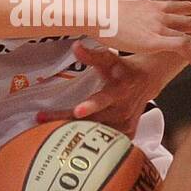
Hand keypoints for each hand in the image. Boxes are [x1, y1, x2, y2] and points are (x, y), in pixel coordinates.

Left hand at [36, 43, 151, 137]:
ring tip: (50, 129)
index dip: (91, 106)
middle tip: (43, 119)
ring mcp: (125, 126)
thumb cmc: (124, 69)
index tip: (77, 111)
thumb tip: (76, 46)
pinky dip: (87, 141)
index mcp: (119, 91)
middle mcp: (123, 111)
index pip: (103, 99)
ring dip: (73, 131)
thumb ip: (93, 55)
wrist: (147, 81)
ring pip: (95, 134)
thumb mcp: (110, 60)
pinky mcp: (126, 135)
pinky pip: (103, 143)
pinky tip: (69, 139)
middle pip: (91, 120)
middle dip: (66, 120)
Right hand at [104, 0, 190, 59]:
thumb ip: (121, 17)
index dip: (185, 7)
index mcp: (149, 6)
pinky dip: (190, 53)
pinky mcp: (155, 40)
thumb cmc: (100, 14)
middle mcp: (157, 15)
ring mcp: (158, 27)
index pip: (172, 5)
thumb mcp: (115, 11)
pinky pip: (179, 46)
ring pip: (188, 33)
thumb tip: (112, 19)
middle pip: (186, 18)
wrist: (98, 14)